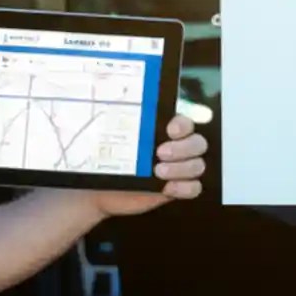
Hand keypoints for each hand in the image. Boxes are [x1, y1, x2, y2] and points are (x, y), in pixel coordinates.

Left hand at [92, 114, 208, 217]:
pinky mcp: (175, 189)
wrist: (97, 192)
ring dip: (182, 168)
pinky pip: (194, 188)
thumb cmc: (103, 161)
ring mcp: (176, 169)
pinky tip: (167, 188)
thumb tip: (105, 104)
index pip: (184, 122)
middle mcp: (173, 147)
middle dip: (183, 148)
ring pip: (198, 165)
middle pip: (197, 143)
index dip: (182, 125)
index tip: (170, 131)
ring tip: (158, 172)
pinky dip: (185, 188)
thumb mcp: (107, 140)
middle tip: (160, 153)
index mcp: (159, 130)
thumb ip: (114, 126)